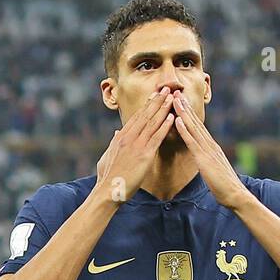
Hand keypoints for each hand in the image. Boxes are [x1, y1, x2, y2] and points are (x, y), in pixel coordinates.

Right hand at [93, 88, 176, 204]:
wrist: (108, 190)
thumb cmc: (107, 178)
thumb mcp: (107, 156)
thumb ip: (113, 143)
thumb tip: (116, 133)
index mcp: (120, 137)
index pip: (136, 117)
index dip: (147, 105)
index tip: (155, 95)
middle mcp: (129, 137)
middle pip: (145, 115)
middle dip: (157, 100)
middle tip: (166, 88)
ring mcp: (137, 145)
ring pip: (152, 123)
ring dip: (163, 108)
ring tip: (172, 97)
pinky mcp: (144, 155)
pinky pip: (157, 138)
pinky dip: (165, 126)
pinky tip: (172, 117)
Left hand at [170, 91, 247, 210]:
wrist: (235, 195)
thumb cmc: (225, 187)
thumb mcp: (215, 170)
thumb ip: (209, 162)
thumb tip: (205, 159)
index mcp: (212, 148)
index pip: (199, 128)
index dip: (190, 114)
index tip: (182, 102)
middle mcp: (210, 145)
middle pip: (196, 123)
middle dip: (185, 108)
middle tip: (176, 92)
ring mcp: (208, 151)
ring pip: (193, 128)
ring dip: (183, 113)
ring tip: (175, 99)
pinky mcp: (204, 159)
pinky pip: (192, 142)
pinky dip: (184, 130)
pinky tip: (177, 120)